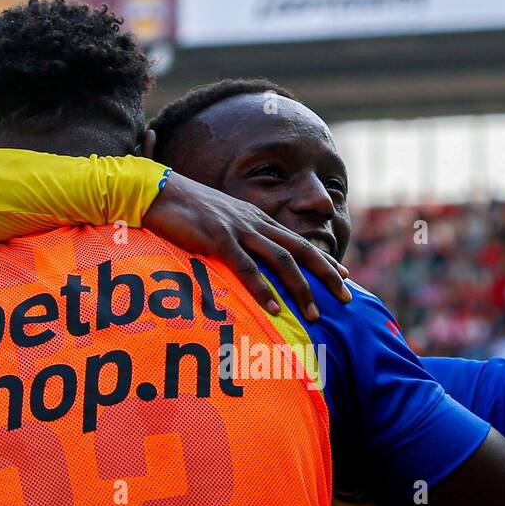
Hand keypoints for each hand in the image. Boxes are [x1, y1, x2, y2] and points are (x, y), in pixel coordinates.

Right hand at [142, 172, 350, 320]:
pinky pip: (246, 267)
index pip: (299, 242)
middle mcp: (255, 223)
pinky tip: (274, 308)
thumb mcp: (221, 222)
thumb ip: (238, 238)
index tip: (344, 276)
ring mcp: (239, 230)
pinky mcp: (219, 239)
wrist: (158, 191)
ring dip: (301, 288)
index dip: (324, 260)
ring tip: (314, 313)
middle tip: (346, 298)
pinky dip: (263, 289)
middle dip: (327, 275)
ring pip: (281, 260)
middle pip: (301, 250)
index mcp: (257, 220)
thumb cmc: (186, 211)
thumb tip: (249, 258)